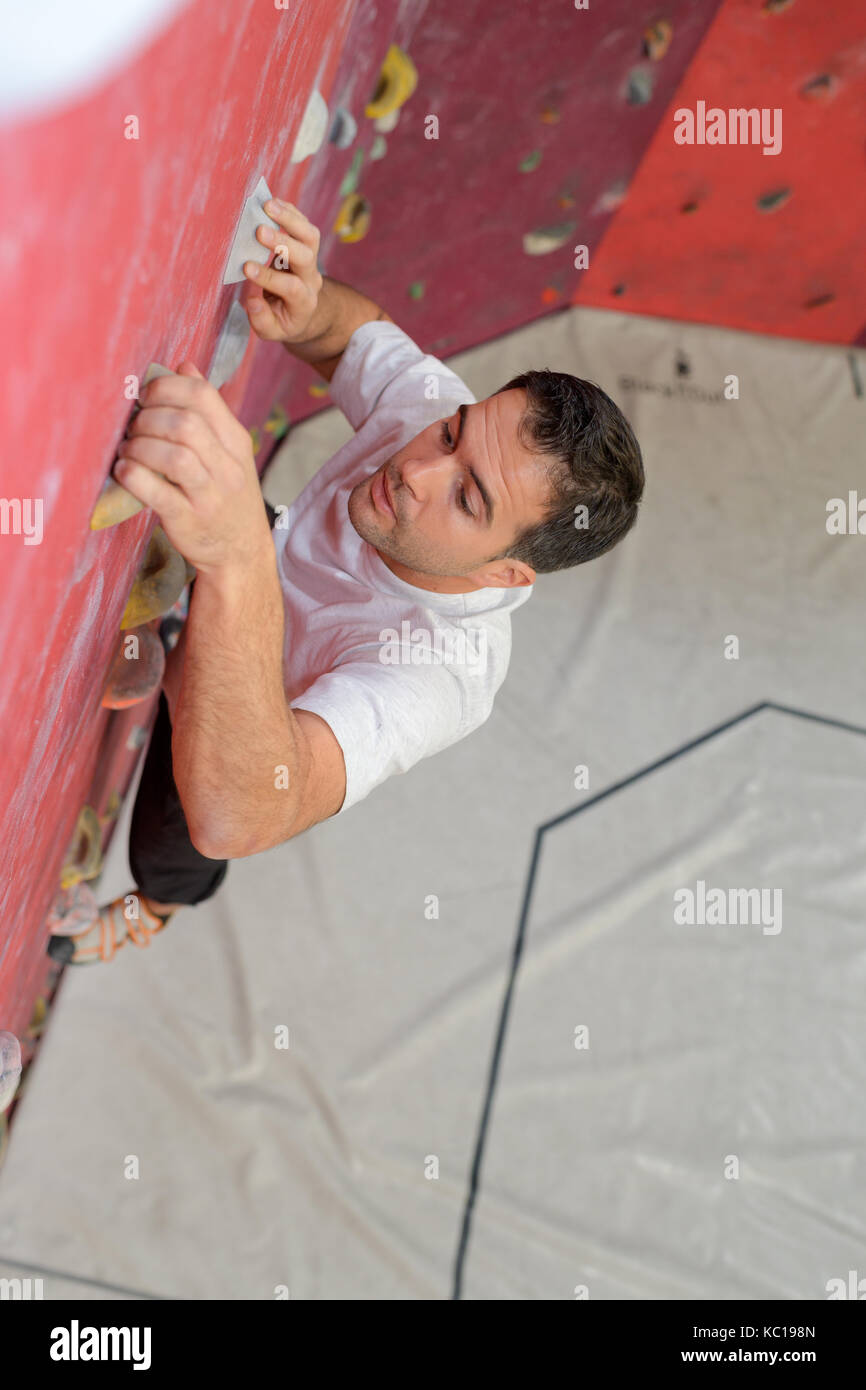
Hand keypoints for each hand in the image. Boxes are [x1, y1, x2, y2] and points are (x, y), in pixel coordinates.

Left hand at [113, 363, 272, 576]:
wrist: (241, 552)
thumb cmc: (227, 496)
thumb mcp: (229, 451)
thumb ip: (208, 410)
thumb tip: (184, 365)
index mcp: (236, 442)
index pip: (203, 396)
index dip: (166, 387)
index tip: (146, 396)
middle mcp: (227, 467)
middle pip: (186, 423)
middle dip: (148, 418)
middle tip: (133, 427)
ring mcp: (209, 496)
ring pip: (174, 456)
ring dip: (140, 446)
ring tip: (128, 450)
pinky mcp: (188, 520)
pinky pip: (157, 493)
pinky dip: (135, 476)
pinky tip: (125, 471)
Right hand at [243, 199, 322, 343]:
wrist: (304, 310)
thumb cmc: (282, 319)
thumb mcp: (273, 331)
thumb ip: (262, 320)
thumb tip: (252, 300)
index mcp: (303, 301)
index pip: (290, 287)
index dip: (268, 277)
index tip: (246, 268)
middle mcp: (311, 277)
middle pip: (306, 256)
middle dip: (283, 242)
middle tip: (259, 231)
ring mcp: (312, 258)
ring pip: (310, 235)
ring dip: (289, 218)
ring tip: (267, 206)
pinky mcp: (307, 243)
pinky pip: (303, 223)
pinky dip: (289, 210)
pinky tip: (272, 202)